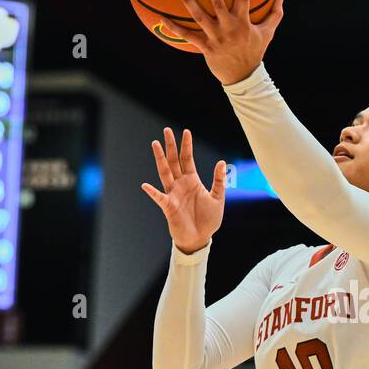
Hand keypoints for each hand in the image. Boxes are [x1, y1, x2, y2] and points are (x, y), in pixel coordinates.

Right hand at [141, 127, 225, 253]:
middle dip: (170, 146)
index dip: (186, 146)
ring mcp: (173, 194)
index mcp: (192, 181)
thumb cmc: (208, 220)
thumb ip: (219, 181)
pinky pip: (159, 197)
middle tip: (166, 130)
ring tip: (155, 144)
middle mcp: (181, 184)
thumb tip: (222, 162)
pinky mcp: (168, 206)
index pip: (187, 159)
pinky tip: (146, 185)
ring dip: (160, 159)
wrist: (200, 238)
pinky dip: (152, 192)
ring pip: (164, 172)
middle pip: (173, 161)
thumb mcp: (218, 198)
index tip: (186, 132)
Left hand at [157, 0, 285, 84]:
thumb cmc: (255, 52)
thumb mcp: (268, 33)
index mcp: (244, 22)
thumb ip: (275, 14)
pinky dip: (174, 27)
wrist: (244, 76)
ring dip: (188, 1)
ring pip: (199, 16)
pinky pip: (188, 35)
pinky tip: (162, 17)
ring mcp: (216, 37)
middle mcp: (229, 28)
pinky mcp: (205, 47)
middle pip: (218, 3)